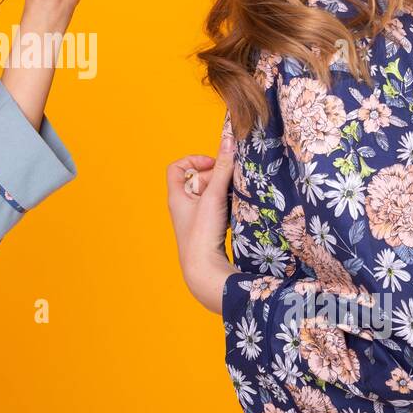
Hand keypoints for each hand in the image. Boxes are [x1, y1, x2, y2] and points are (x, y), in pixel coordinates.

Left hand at [166, 123, 237, 312]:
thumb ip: (222, 168)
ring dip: (223, 193)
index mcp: (176, 196)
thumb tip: (228, 140)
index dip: (194, 161)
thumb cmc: (201, 234)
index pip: (177, 168)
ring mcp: (194, 220)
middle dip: (215, 178)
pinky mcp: (206, 231)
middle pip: (197, 180)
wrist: (204, 271)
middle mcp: (182, 207)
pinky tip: (235, 212)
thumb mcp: (213, 196)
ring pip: (209, 196)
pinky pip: (217, 211)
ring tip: (232, 197)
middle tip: (228, 184)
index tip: (212, 164)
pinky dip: (226, 207)